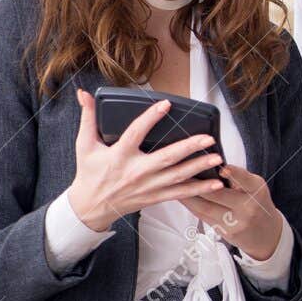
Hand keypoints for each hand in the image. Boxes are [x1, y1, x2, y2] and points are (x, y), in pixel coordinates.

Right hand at [66, 89, 225, 232]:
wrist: (90, 207)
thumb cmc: (90, 173)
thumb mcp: (85, 145)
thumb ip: (88, 118)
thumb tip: (83, 94)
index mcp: (119, 155)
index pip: (136, 132)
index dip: (150, 117)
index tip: (166, 105)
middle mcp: (137, 171)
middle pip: (167, 158)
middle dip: (189, 147)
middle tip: (208, 138)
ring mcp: (148, 186)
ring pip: (178, 176)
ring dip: (199, 167)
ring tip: (217, 158)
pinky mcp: (155, 197)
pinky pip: (180, 194)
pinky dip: (199, 189)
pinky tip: (216, 183)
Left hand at [179, 165, 283, 260]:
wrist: (265, 234)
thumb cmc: (257, 204)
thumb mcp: (255, 187)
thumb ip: (238, 177)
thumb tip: (212, 166)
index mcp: (257, 192)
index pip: (245, 181)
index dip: (233, 174)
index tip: (222, 168)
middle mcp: (247, 209)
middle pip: (218, 195)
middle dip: (197, 183)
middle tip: (182, 170)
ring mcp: (234, 223)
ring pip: (204, 206)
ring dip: (187, 194)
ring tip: (174, 182)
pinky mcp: (223, 232)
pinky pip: (201, 216)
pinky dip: (190, 204)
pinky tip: (180, 196)